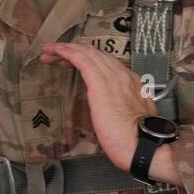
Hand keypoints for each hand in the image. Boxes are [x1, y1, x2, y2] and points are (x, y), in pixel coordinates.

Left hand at [39, 42, 155, 171]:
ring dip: (66, 50)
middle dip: (75, 51)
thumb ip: (123, 109)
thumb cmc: (137, 139)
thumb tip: (114, 111)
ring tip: (50, 53)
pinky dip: (66, 52)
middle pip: (96, 54)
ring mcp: (112, 77)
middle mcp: (123, 76)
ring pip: (87, 52)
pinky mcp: (99, 83)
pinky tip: (55, 52)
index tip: (75, 64)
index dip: (90, 59)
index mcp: (132, 84)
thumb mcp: (132, 119)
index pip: (108, 63)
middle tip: (56, 55)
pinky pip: (81, 59)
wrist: (143, 144)